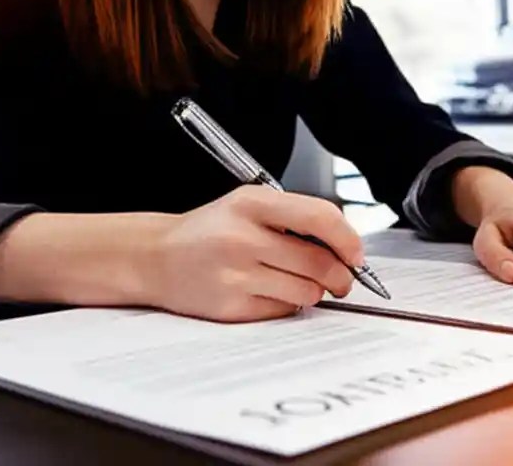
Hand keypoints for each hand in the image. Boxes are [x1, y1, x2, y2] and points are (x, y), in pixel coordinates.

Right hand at [144, 186, 361, 321]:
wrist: (156, 258)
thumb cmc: (209, 232)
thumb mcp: (247, 206)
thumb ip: (294, 218)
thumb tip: (346, 248)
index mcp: (251, 203)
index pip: (319, 217)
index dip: (348, 239)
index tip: (356, 254)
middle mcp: (242, 237)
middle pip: (319, 262)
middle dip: (340, 275)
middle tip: (340, 279)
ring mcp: (235, 274)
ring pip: (307, 291)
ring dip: (313, 291)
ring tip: (294, 281)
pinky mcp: (231, 306)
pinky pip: (283, 310)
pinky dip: (286, 304)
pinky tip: (267, 291)